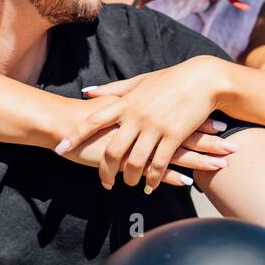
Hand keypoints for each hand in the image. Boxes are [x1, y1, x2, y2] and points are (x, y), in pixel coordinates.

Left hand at [54, 60, 237, 190]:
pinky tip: (150, 186)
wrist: (203, 79)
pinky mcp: (174, 136)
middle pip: (113, 150)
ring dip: (130, 178)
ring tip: (129, 184)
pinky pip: (159, 164)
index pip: (93, 121)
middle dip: (106, 170)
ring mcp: (155, 127)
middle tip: (104, 182)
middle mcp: (137, 116)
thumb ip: (114, 89)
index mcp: (126, 103)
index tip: (60, 148)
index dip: (75, 135)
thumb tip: (89, 91)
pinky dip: (153, 179)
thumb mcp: (140, 81)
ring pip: (136, 162)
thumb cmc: (171, 79)